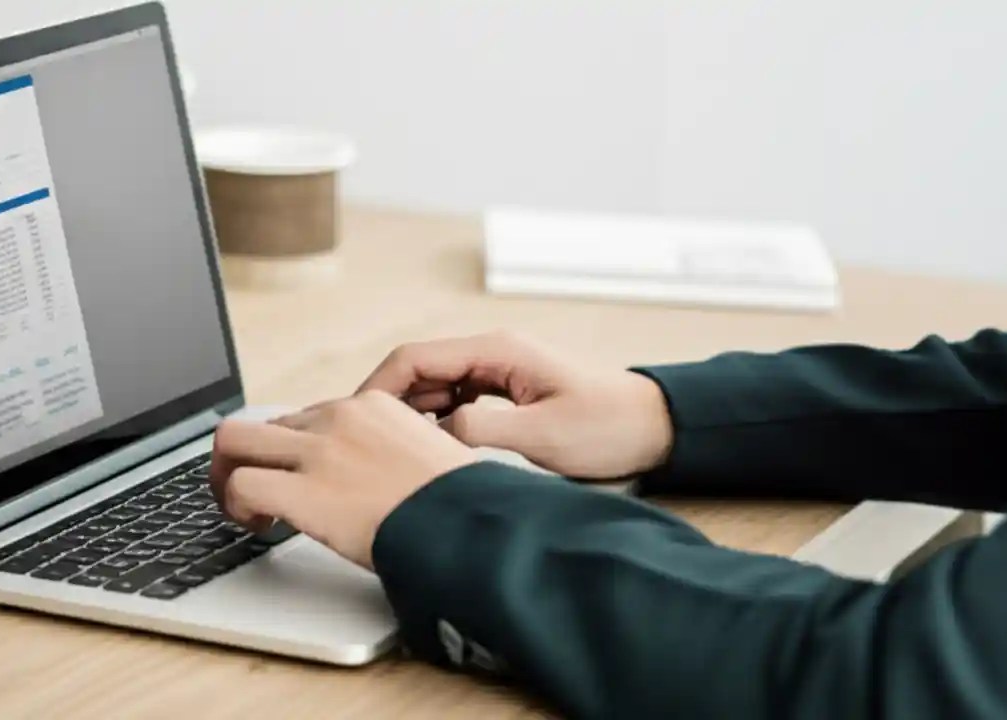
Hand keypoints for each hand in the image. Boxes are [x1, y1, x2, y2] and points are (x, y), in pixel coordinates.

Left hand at [209, 390, 476, 568]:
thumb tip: (383, 477)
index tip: (295, 477)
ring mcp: (319, 451)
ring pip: (233, 440)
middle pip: (261, 423)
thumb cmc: (462, 503)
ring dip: (224, 475)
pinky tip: (258, 526)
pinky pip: (240, 484)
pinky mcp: (306, 489)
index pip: (305, 417)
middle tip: (247, 489)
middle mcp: (340, 418)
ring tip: (239, 508)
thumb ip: (396, 453)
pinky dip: (235, 506)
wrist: (472, 524)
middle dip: (242, 457)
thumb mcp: (432, 456)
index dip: (291, 452)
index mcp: (371, 407)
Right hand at [358, 332, 672, 478]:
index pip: (414, 358)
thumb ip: (484, 430)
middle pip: (418, 370)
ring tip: (390, 451)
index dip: (377, 388)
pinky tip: (429, 449)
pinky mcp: (505, 392)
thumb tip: (437, 431)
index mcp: (496, 352)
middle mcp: (491, 354)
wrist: (652, 426)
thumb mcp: (543, 434)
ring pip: (433, 387)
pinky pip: (455, 400)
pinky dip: (436, 421)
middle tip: (364, 443)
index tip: (355, 420)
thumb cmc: (607, 425)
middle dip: (386, 403)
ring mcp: (497, 371)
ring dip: (410, 414)